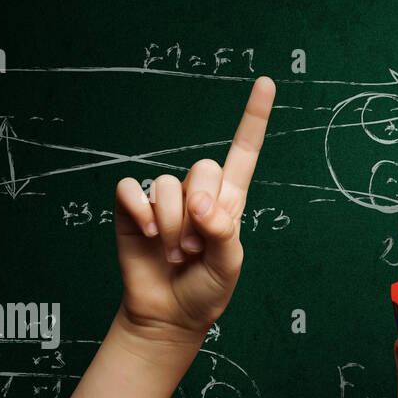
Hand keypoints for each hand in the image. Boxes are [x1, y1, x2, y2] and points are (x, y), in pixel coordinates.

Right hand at [112, 75, 274, 342]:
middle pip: (202, 168)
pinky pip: (131, 189)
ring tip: (175, 253)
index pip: (243, 153)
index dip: (253, 118)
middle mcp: (197, 193)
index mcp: (229, 202)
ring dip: (171, 225)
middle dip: (199, 213)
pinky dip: (140, 211)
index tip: (266, 83)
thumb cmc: (205, 289)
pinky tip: (147, 235)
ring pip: (166, 185)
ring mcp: (164, 199)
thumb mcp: (227, 264)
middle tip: (194, 249)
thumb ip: (222, 231)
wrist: (170, 314)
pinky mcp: (134, 207)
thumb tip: (200, 202)